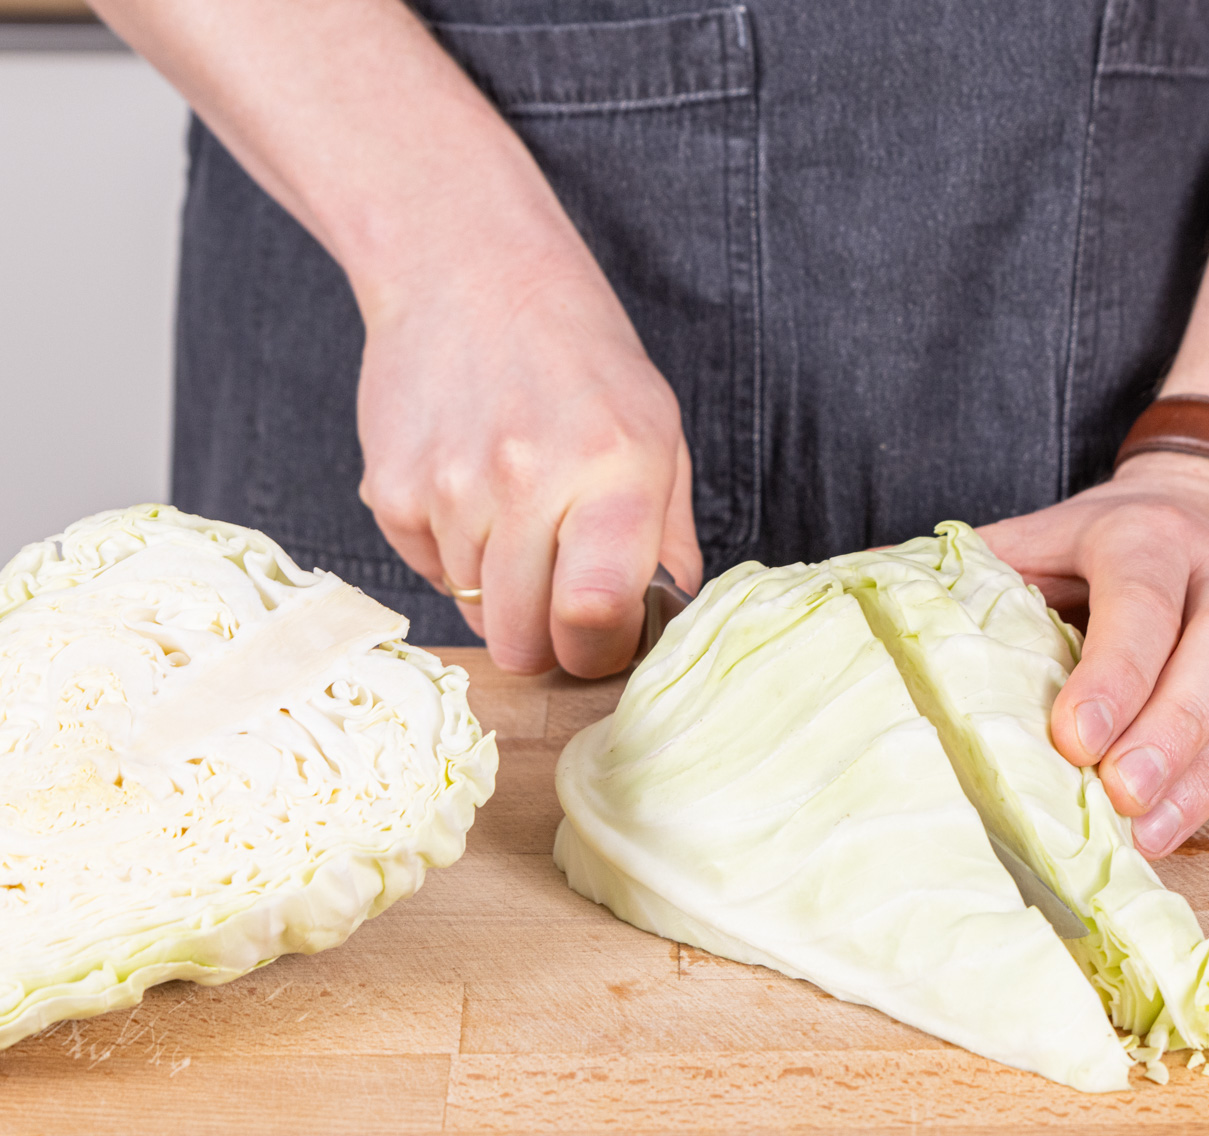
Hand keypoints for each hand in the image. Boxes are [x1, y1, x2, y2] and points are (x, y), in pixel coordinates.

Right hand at [355, 254, 701, 677]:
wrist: (467, 268)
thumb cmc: (576, 352)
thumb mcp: (656, 428)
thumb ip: (669, 529)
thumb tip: (674, 607)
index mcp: (613, 469)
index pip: (595, 617)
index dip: (601, 651)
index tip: (607, 639)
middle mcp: (527, 481)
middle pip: (523, 640)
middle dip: (547, 637)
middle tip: (562, 595)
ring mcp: (449, 490)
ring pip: (476, 608)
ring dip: (501, 585)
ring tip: (519, 511)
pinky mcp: (390, 492)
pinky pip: (429, 570)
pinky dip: (454, 550)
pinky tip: (474, 488)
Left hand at [978, 453, 1208, 857]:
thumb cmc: (1115, 543)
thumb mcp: (1046, 534)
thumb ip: (973, 566)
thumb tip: (855, 584)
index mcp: (1151, 535)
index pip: (1143, 600)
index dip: (1114, 671)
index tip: (1072, 737)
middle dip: (1172, 726)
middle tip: (1119, 794)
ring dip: (1200, 774)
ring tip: (1142, 832)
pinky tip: (1166, 831)